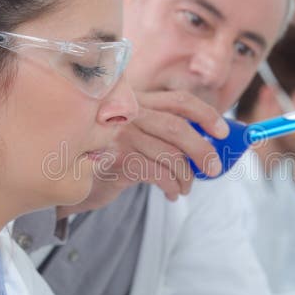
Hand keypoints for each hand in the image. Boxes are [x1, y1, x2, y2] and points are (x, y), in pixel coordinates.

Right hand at [58, 90, 228, 217]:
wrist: (71, 179)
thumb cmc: (112, 157)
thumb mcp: (136, 137)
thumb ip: (164, 133)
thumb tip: (210, 146)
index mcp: (138, 101)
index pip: (179, 100)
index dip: (206, 113)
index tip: (223, 130)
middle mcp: (128, 112)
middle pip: (178, 127)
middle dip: (203, 149)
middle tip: (214, 168)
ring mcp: (121, 134)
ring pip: (171, 155)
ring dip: (186, 177)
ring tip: (185, 188)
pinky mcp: (117, 159)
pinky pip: (158, 174)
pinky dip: (172, 187)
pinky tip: (171, 194)